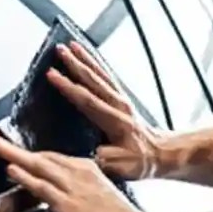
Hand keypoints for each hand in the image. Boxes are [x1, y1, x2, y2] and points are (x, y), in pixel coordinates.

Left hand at [0, 123, 156, 211]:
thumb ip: (82, 199)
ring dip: (9, 151)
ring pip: (36, 164)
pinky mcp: (70, 207)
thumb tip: (65, 204)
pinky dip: (25, 176)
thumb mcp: (101, 204)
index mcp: (88, 172)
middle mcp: (80, 174)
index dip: (28, 152)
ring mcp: (74, 189)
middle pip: (39, 155)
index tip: (10, 146)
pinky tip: (10, 169)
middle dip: (10, 144)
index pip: (51, 158)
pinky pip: (43, 188)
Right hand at [49, 41, 163, 179]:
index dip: (68, 87)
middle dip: (75, 64)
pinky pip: (107, 76)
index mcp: (115, 121)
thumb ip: (103, 158)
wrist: (161, 153)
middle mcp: (119, 105)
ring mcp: (121, 99)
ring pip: (101, 74)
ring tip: (71, 45)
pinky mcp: (122, 97)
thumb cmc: (140, 161)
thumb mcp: (121, 166)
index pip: (88, 100)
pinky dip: (97, 63)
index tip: (52, 74)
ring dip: (85, 59)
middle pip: (93, 80)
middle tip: (59, 49)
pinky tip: (87, 54)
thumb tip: (88, 151)